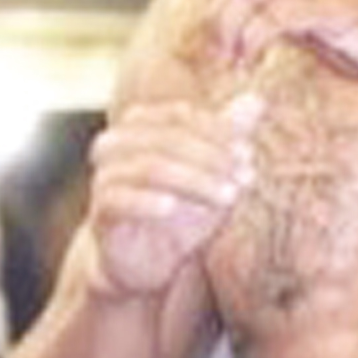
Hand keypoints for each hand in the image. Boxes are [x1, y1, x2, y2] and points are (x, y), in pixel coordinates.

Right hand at [86, 93, 259, 297]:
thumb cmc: (185, 206)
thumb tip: (257, 98)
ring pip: (148, 168)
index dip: (217, 131)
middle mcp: (115, 145)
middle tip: (246, 178)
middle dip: (212, 157)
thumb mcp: (214, 171)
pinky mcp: (100, 212)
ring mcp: (104, 177)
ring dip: (195, 180)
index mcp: (140, 126)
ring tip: (229, 197)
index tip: (248, 154)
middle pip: (166, 138)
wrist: (152, 258)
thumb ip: (231, 134)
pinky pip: (115, 199)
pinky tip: (173, 207)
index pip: (179, 115)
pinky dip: (146, 201)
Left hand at [201, 0, 357, 93]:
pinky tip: (256, 60)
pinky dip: (256, 39)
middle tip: (215, 49)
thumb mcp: (331, 12)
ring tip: (234, 59)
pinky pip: (279, 13)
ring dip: (232, 27)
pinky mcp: (348, 3)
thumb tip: (233, 7)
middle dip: (218, 9)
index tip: (213, 29)